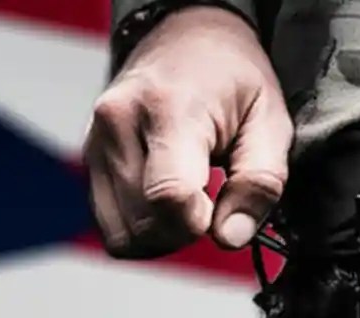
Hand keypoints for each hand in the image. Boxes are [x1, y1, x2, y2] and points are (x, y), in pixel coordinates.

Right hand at [84, 6, 292, 256]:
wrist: (188, 39)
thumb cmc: (230, 78)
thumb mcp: (270, 121)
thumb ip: (259, 182)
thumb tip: (231, 237)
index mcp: (169, 108)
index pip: (168, 195)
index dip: (198, 223)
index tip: (220, 212)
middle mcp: (118, 123)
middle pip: (146, 224)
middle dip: (186, 231)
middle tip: (212, 201)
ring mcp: (96, 143)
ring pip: (124, 235)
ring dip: (163, 235)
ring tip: (190, 201)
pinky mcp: (89, 160)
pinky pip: (112, 227)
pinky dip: (144, 228)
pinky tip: (166, 202)